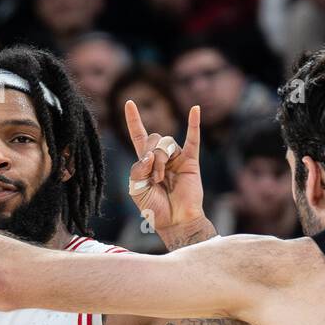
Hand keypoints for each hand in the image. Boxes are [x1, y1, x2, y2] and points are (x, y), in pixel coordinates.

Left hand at [124, 100, 204, 232]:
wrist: (174, 221)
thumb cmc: (154, 208)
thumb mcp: (136, 190)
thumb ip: (137, 169)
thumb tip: (150, 154)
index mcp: (145, 162)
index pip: (139, 135)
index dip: (134, 120)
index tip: (129, 103)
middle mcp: (162, 156)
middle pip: (153, 139)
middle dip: (150, 158)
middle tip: (154, 180)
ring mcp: (177, 158)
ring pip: (166, 143)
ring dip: (161, 161)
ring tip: (162, 180)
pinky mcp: (191, 161)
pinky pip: (193, 139)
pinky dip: (194, 123)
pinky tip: (195, 109)